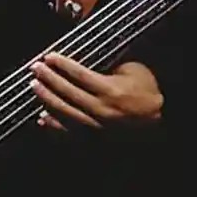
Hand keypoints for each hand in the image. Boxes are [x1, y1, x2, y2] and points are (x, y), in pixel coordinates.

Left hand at [29, 52, 162, 131]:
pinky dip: (54, 126)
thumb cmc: (146, 91)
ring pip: (65, 113)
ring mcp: (98, 127)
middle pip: (68, 93)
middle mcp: (103, 110)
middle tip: (35, 68)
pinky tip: (41, 116)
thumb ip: (108, 64)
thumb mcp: (133, 70)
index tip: (49, 57)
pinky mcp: (96, 140)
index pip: (80, 75)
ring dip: (46, 99)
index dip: (62, 65)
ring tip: (35, 86)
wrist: (162, 121)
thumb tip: (79, 60)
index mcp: (112, 91)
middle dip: (49, 78)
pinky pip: (70, 134)